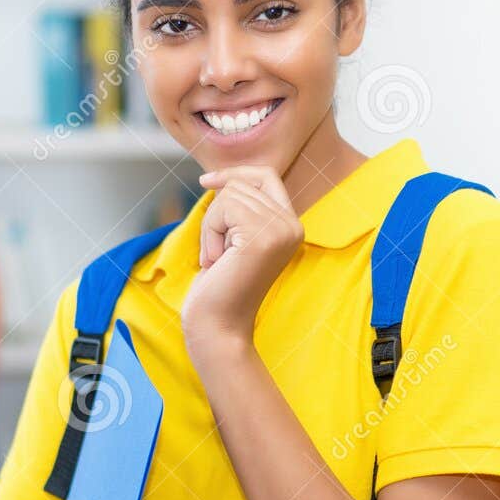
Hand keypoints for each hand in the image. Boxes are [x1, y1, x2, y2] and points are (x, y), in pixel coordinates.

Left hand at [181, 166, 303, 348]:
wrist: (218, 326)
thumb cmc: (219, 287)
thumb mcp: (234, 239)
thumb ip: (241, 210)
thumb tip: (222, 178)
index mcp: (291, 226)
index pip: (266, 175)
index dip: (236, 173)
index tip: (207, 182)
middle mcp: (293, 225)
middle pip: (242, 184)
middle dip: (216, 215)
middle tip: (218, 253)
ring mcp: (281, 230)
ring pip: (230, 195)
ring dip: (211, 228)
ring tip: (219, 260)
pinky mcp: (262, 237)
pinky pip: (223, 210)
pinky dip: (210, 234)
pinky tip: (217, 261)